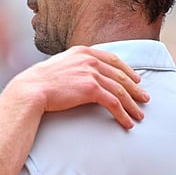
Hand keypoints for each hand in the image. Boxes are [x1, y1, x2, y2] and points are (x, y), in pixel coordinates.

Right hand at [4, 46, 147, 128]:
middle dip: (135, 89)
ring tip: (139, 115)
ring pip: (120, 90)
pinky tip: (127, 122)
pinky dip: (123, 114)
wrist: (31, 89)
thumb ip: (73, 66)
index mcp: (82, 51)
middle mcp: (89, 59)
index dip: (127, 70)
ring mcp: (91, 73)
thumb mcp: (58, 65)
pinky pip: (113, 103)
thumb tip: (79, 76)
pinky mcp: (91, 89)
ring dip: (132, 105)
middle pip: (120, 75)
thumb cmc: (39, 82)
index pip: (112, 59)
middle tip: (145, 99)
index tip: (136, 79)